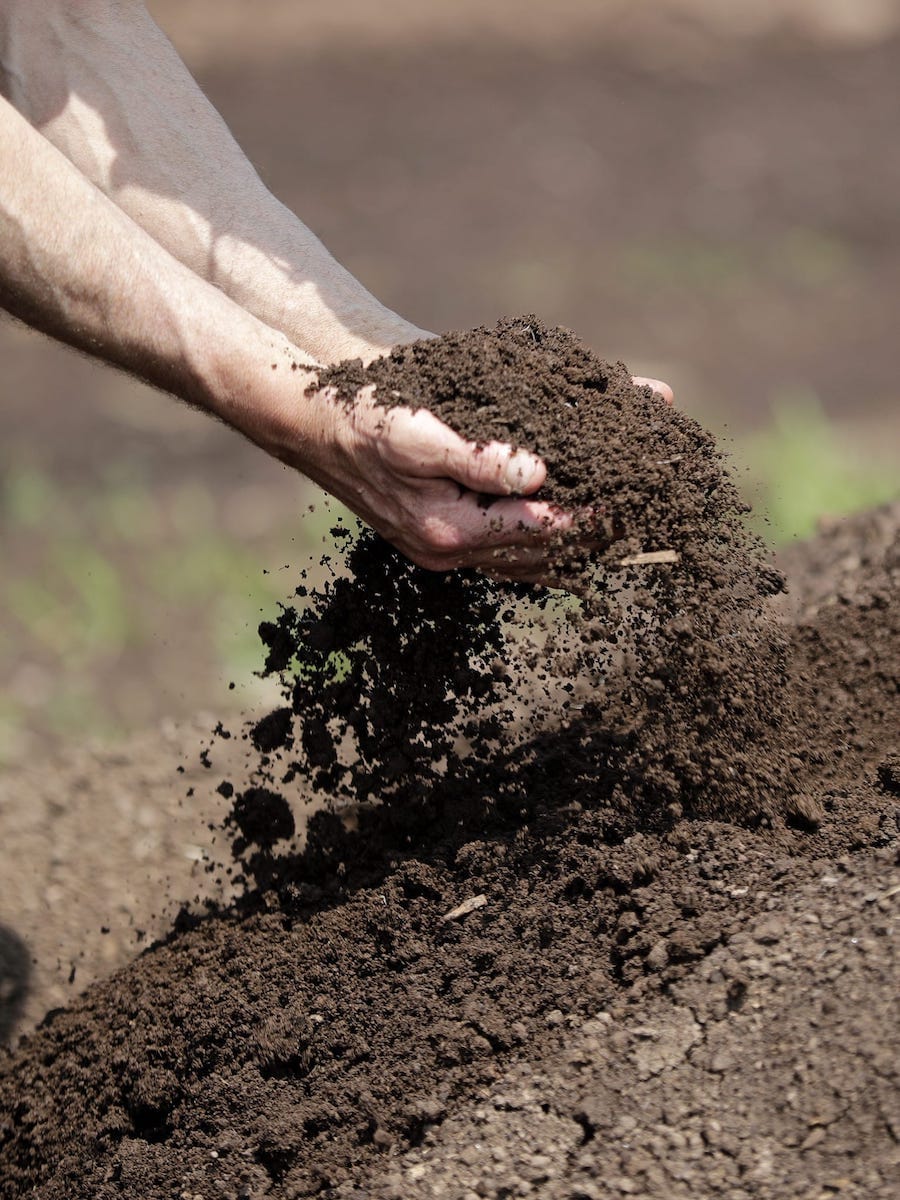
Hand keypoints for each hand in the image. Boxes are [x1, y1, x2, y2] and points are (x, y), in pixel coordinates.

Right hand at [263, 372, 673, 587]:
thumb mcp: (418, 431)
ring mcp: (453, 548)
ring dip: (585, 542)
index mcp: (450, 531)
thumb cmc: (366, 419)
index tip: (638, 491)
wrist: (316, 424)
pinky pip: (515, 551)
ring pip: (535, 558)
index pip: (542, 529)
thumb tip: (540, 474)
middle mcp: (454, 552)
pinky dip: (554, 541)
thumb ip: (479, 456)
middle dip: (602, 530)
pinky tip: (585, 538)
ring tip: (636, 526)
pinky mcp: (452, 534)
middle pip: (547, 553)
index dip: (594, 511)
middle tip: (655, 510)